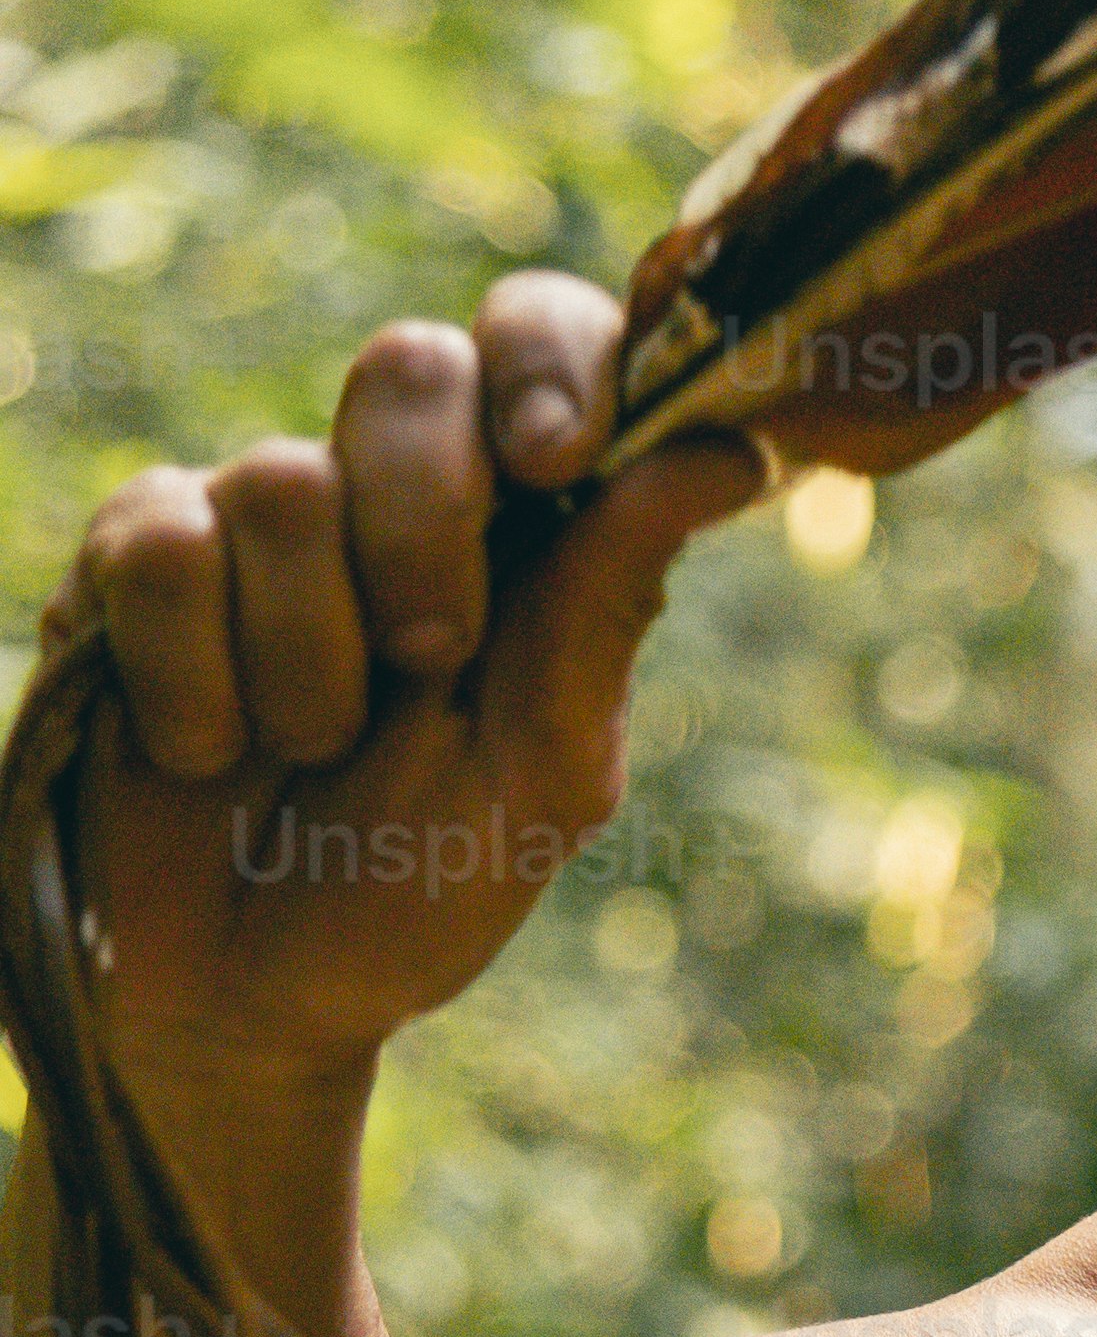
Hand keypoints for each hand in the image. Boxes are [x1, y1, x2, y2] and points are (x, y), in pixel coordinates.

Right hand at [47, 282, 761, 1084]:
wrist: (242, 1000)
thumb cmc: (415, 889)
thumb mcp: (542, 775)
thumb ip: (609, 610)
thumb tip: (726, 451)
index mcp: (520, 518)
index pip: (543, 335)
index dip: (551, 356)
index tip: (559, 457)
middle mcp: (390, 489)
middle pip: (410, 366)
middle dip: (429, 519)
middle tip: (430, 656)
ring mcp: (254, 516)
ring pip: (282, 480)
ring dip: (311, 656)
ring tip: (309, 746)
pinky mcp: (131, 558)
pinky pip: (162, 543)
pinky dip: (195, 674)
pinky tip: (206, 745)